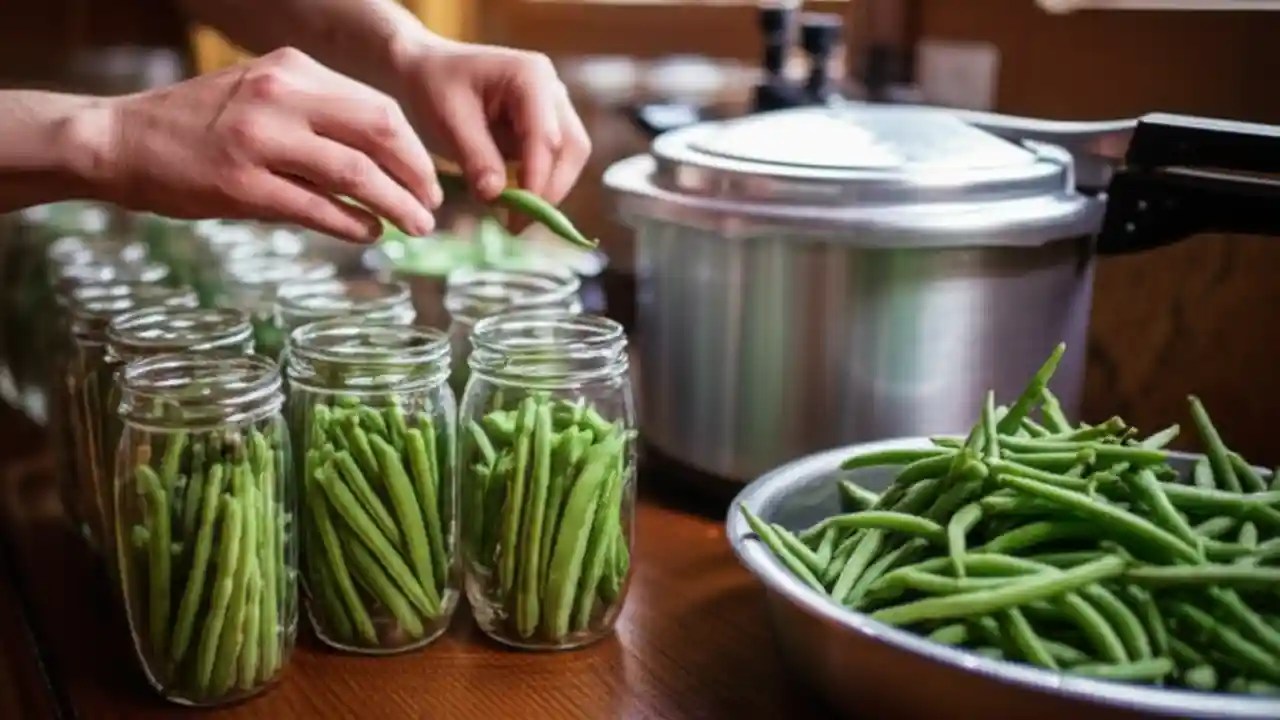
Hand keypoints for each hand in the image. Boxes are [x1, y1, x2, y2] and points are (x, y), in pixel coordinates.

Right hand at [96, 47, 441, 241]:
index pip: (378, 108)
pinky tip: (369, 233)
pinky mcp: (241, 184)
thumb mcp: (261, 95)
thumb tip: (384, 160)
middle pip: (378, 133)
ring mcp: (259, 139)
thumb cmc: (199, 125)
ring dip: (395, 204)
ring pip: (354, 173)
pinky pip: (315, 207)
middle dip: (417, 175)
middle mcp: (280, 96)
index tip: (430, 179)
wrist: (120, 140)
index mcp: (293, 69)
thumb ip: (317, 116)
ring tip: (415, 227)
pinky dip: (352, 223)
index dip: (414, 148)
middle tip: (433, 206)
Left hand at [394, 40, 591, 207]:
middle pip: (572, 148)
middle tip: (518, 223)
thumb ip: (475, 157)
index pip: (546, 136)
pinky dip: (537, 184)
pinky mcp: (545, 127)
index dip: (536, 180)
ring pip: (569, 157)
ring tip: (513, 217)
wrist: (424, 68)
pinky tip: (511, 201)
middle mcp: (551, 90)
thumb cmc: (432, 85)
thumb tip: (496, 196)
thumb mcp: (447, 120)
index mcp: (530, 76)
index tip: (517, 216)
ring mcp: (552, 109)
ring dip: (547, 190)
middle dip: (550, 190)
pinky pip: (553, 162)